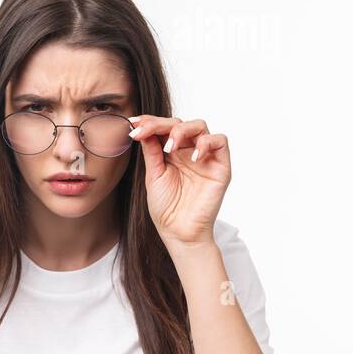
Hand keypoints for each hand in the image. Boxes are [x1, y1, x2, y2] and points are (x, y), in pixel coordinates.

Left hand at [128, 115, 230, 246]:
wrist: (179, 231)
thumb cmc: (166, 208)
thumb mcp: (153, 175)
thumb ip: (151, 152)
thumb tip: (143, 128)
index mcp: (171, 153)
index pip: (163, 128)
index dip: (149, 122)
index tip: (132, 123)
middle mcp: (188, 151)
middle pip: (179, 123)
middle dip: (160, 124)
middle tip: (143, 132)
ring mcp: (205, 157)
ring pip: (200, 126)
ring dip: (181, 130)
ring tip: (169, 148)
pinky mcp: (221, 166)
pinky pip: (220, 141)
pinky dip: (206, 143)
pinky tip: (192, 157)